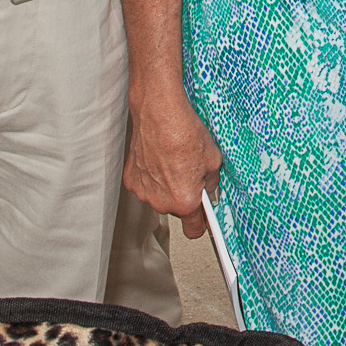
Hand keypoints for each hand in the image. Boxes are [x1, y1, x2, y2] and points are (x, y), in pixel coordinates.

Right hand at [124, 86, 223, 239]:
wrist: (160, 114)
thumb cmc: (185, 133)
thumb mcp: (213, 159)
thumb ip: (213, 183)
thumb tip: (211, 192)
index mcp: (184, 200)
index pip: (194, 230)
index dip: (201, 223)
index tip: (204, 218)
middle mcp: (161, 202)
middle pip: (177, 209)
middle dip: (185, 194)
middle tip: (190, 172)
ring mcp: (144, 192)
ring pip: (160, 196)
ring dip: (167, 186)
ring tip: (173, 162)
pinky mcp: (131, 180)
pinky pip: (147, 185)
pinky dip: (152, 176)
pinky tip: (159, 159)